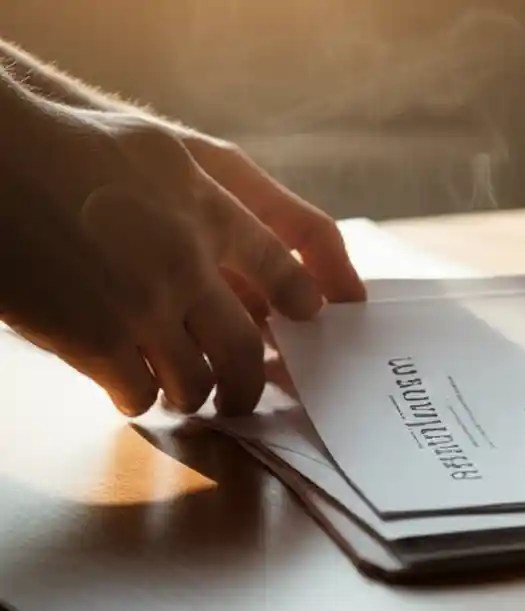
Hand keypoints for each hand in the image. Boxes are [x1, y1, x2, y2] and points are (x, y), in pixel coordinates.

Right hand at [0, 102, 362, 416]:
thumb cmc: (60, 144)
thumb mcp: (153, 149)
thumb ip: (204, 189)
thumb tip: (235, 237)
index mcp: (207, 207)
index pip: (284, 265)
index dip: (304, 299)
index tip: (310, 317)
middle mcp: (188, 258)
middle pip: (245, 345)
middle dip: (248, 383)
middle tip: (242, 397)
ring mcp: (144, 302)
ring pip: (197, 379)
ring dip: (193, 396)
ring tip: (183, 396)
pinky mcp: (97, 339)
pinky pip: (139, 391)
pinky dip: (138, 399)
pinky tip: (129, 392)